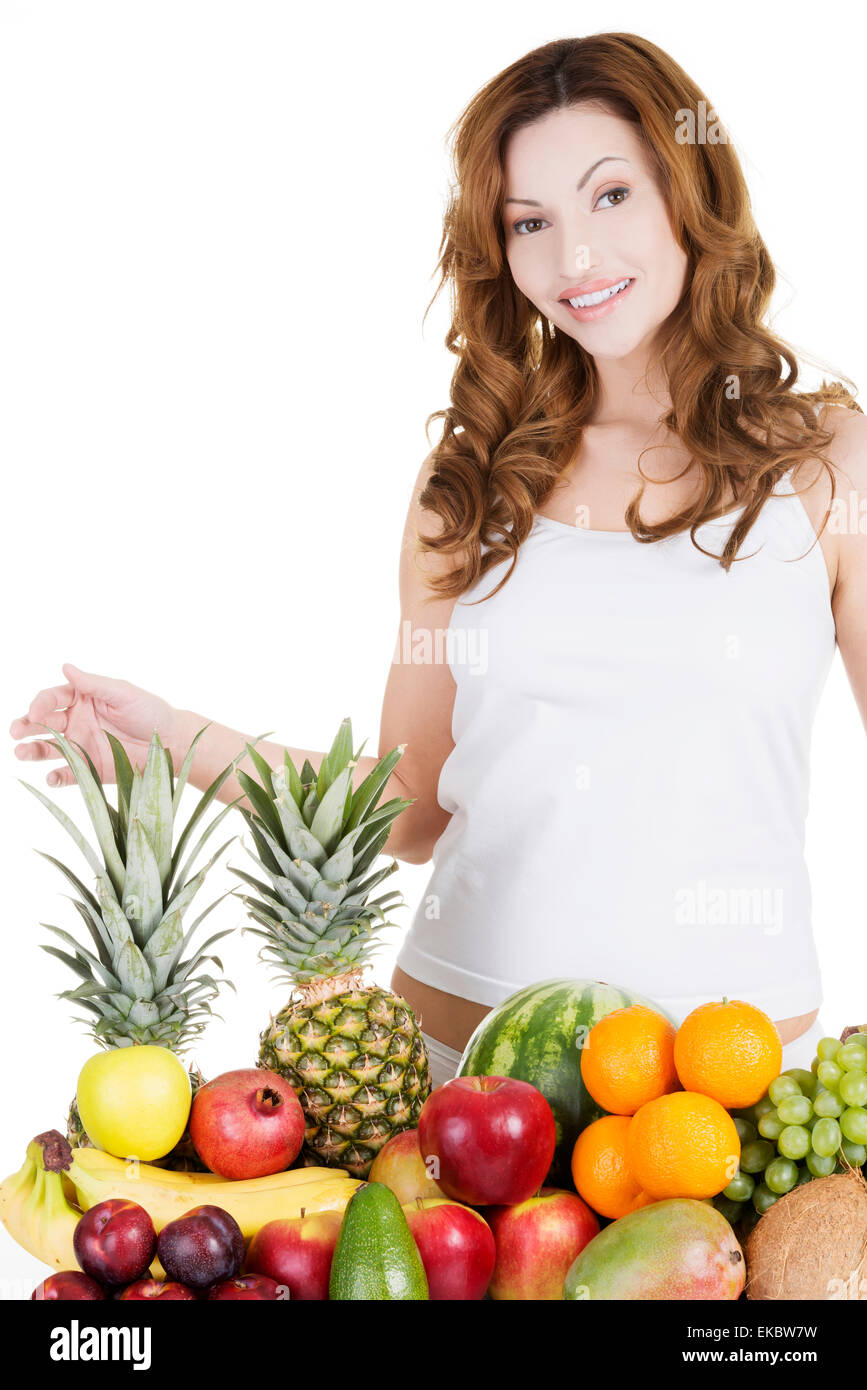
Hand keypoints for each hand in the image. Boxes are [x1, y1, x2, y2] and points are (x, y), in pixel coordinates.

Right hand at [9, 663, 180, 788]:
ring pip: (48, 749)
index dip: (40, 704)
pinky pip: (67, 775)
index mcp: (82, 699)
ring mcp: (81, 746)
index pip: (53, 699)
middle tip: (15, 731)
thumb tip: (66, 667)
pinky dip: (56, 777)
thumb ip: (93, 684)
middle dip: (26, 726)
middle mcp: (76, 722)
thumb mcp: (123, 694)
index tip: (35, 711)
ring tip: (21, 753)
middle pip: (43, 723)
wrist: (171, 742)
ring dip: (32, 751)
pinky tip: (50, 778)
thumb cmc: (150, 712)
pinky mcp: (89, 770)